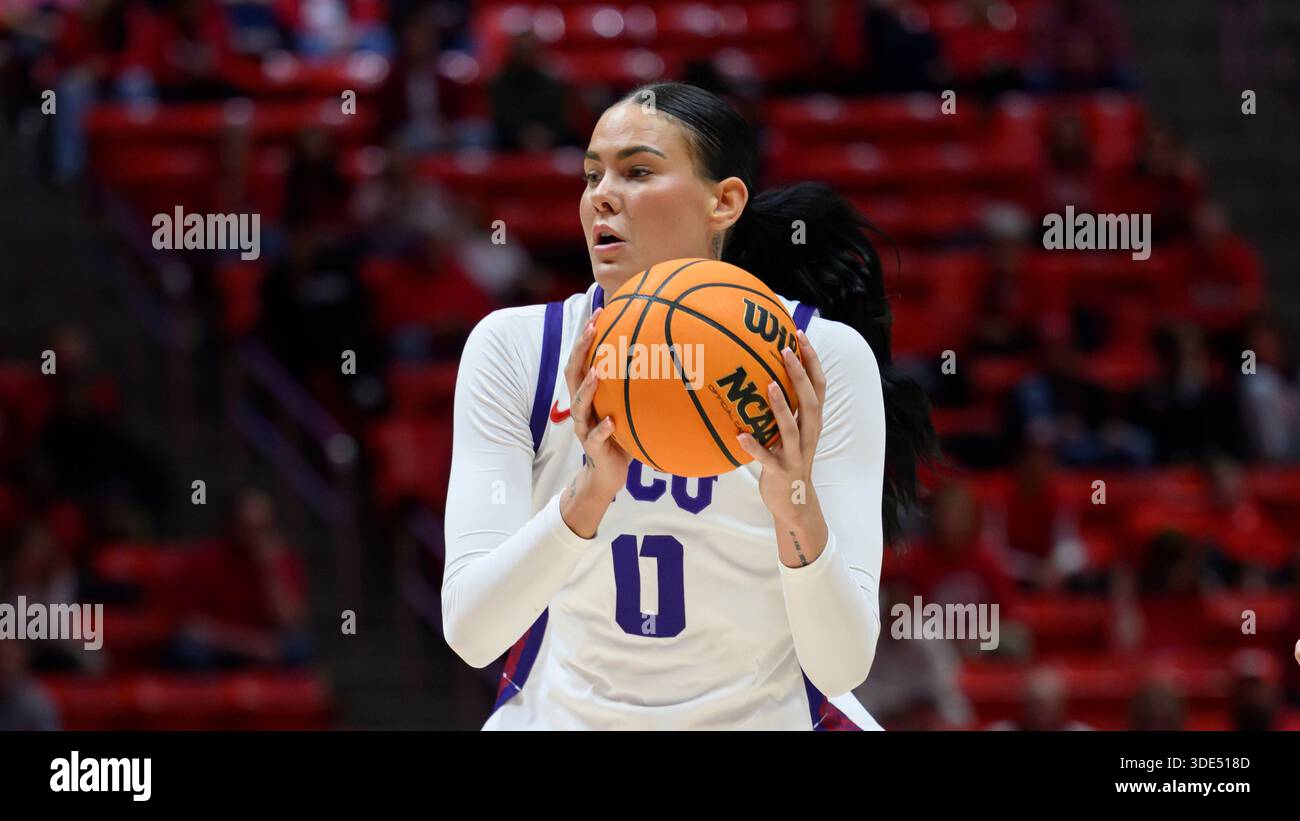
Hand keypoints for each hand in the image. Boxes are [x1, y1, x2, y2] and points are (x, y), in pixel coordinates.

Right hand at [563, 307, 631, 500]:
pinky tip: (613, 422)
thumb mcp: (628, 407)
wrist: (607, 475)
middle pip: (573, 372)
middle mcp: (582, 406)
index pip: (583, 358)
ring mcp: (584, 426)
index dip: (587, 335)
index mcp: (589, 393)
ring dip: (588, 386)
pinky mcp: (592, 447)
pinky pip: (595, 437)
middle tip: (592, 328)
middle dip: (581, 348)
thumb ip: (637, 386)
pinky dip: (603, 429)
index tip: (601, 310)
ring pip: (581, 403)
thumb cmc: (621, 436)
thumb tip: (669, 358)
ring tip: (597, 371)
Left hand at [735, 328, 825, 527]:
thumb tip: (759, 376)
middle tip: (785, 349)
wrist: (795, 505)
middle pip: (811, 401)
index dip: (812, 360)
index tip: (800, 334)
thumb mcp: (788, 433)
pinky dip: (754, 447)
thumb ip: (781, 409)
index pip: (818, 386)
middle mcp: (808, 436)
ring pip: (792, 429)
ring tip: (768, 385)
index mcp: (811, 424)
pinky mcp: (780, 473)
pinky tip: (739, 436)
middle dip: (800, 374)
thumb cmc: (786, 461)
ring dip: (781, 406)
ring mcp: (795, 455)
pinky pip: (766, 458)